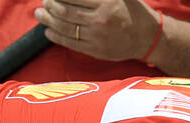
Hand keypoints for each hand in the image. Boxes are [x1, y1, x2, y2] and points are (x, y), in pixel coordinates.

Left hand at [34, 0, 160, 62]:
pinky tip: (48, 32)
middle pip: (65, 11)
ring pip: (65, 27)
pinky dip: (57, 37)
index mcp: (106, 3)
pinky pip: (72, 44)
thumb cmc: (134, 12)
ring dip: (48, 20)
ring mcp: (98, 37)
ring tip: (40, 15)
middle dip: (50, 5)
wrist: (149, 38)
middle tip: (44, 3)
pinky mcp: (97, 51)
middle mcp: (101, 20)